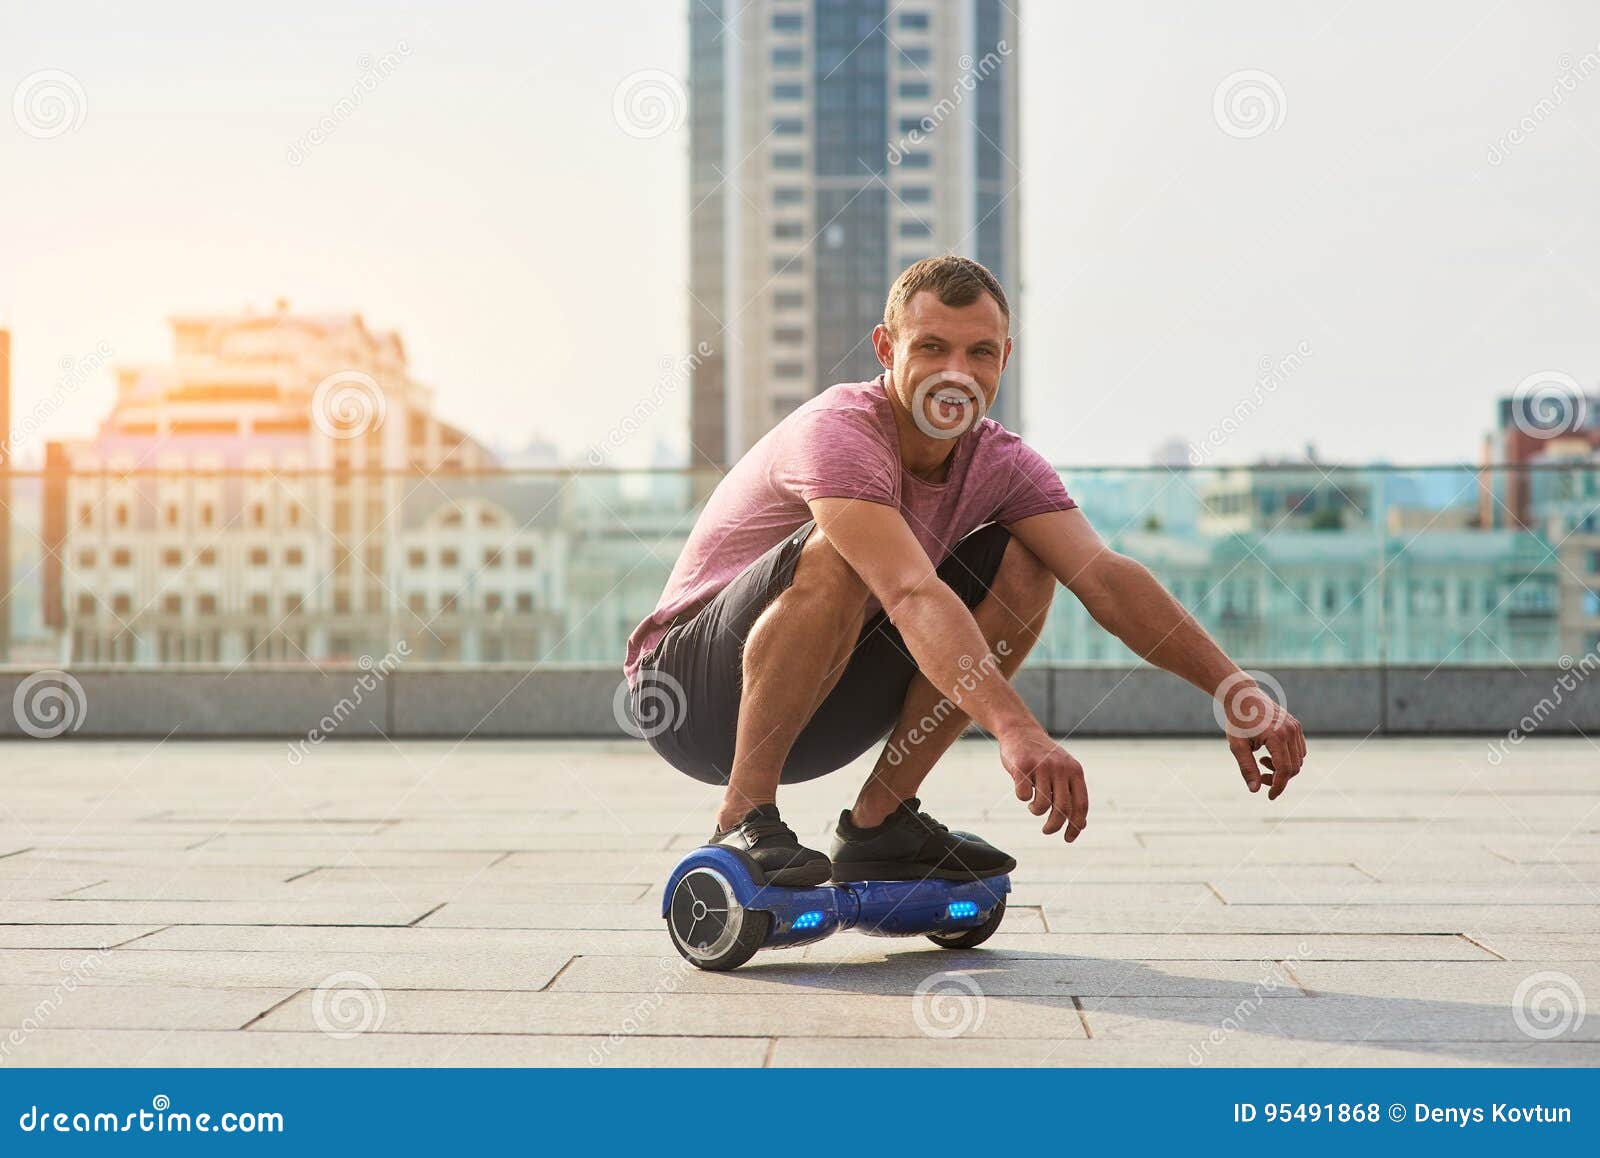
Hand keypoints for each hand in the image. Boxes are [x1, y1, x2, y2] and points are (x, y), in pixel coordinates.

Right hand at [999, 728, 1088, 840]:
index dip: (1076, 825)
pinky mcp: (1022, 766)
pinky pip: (1024, 795)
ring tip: (1032, 804)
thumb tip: (1082, 825)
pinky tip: (1022, 789)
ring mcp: (1041, 766)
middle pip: (1062, 809)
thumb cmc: (1043, 757)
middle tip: (1047, 830)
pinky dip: (1023, 797)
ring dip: (1036, 810)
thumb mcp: (1064, 771)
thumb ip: (1072, 794)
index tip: (1069, 838)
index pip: (1081, 805)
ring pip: (1042, 805)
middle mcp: (1061, 768)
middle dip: (1054, 826)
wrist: (1020, 730)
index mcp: (1075, 771)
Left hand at [1220, 680, 1306, 799]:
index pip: (1284, 770)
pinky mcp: (1296, 726)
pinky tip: (1269, 754)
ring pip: (1298, 760)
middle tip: (1259, 775)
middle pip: (1293, 768)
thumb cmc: (1237, 721)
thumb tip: (1255, 790)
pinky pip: (1299, 750)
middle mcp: (1290, 731)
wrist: (1242, 696)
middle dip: (1278, 778)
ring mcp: (1295, 728)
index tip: (1269, 796)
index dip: (1278, 786)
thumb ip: (1247, 768)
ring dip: (1282, 768)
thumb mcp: (1238, 746)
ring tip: (1261, 760)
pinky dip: (1287, 758)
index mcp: (1276, 736)